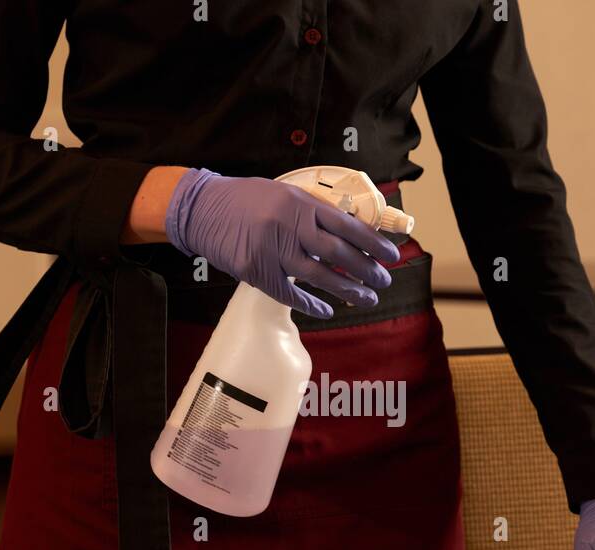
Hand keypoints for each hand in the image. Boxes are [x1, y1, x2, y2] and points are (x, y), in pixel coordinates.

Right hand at [164, 168, 399, 318]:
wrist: (202, 208)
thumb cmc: (247, 200)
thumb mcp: (284, 194)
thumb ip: (313, 211)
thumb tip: (349, 232)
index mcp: (301, 203)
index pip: (348, 225)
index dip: (373, 242)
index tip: (392, 255)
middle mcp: (289, 226)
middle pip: (338, 253)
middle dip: (366, 270)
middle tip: (384, 281)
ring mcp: (272, 251)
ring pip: (319, 276)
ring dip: (347, 290)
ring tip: (366, 298)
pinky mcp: (256, 272)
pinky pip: (290, 294)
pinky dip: (311, 303)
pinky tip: (328, 309)